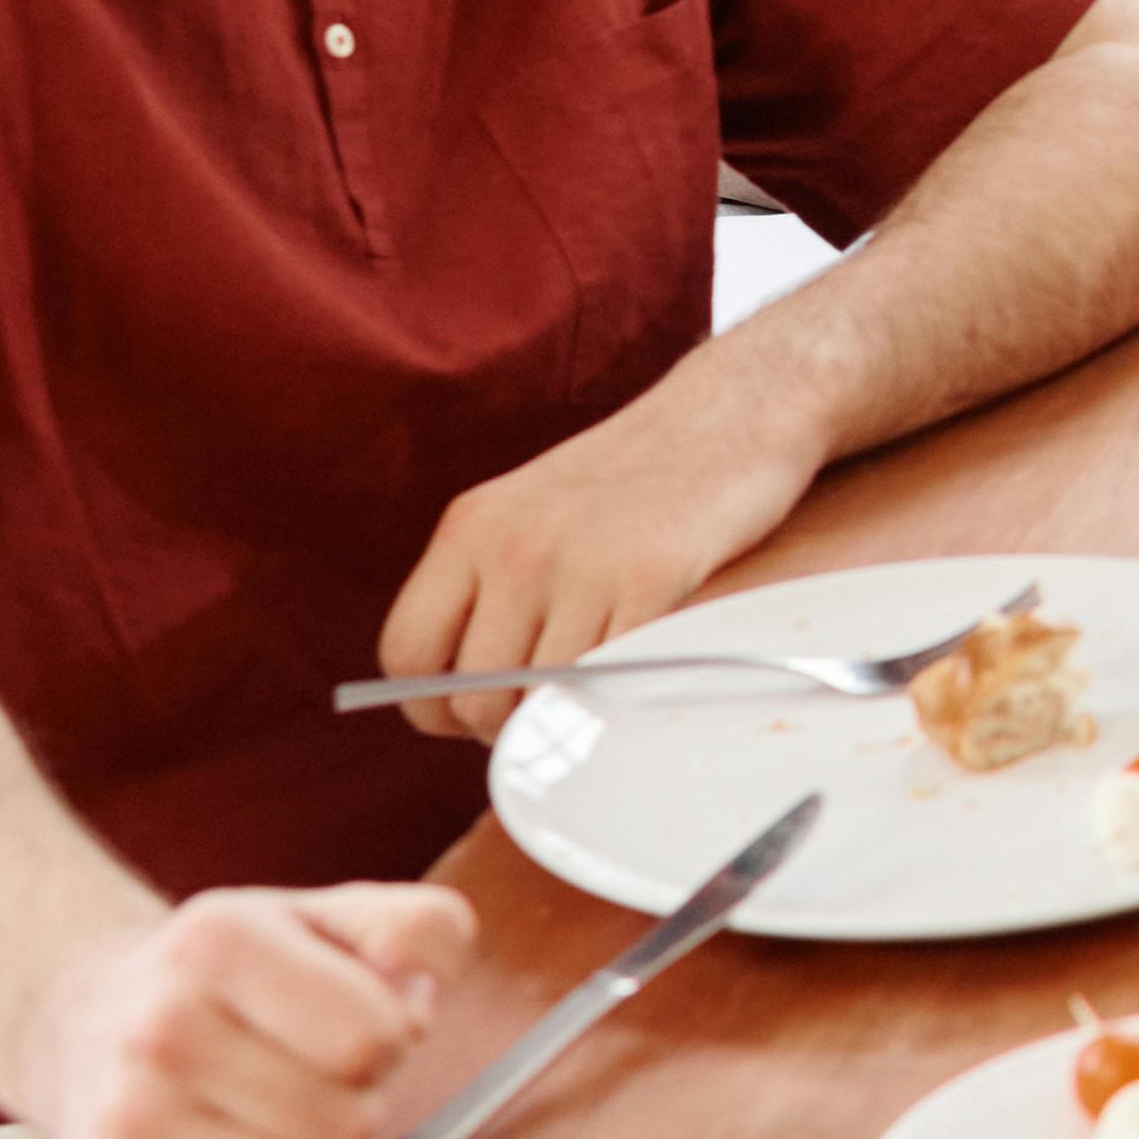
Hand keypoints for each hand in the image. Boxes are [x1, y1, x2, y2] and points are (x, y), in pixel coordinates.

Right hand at [10, 881, 474, 1138]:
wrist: (90, 1024)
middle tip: (319, 1084)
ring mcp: (123, 1120)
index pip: (370, 1039)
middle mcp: (158, 1029)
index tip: (357, 1030)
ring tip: (288, 1128)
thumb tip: (421, 978)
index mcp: (218, 943)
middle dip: (358, 1109)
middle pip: (344, 1126)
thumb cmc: (235, 979)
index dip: (389, 1043)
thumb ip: (416, 927)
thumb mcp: (330, 921)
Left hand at [371, 357, 832, 741]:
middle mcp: (515, 546)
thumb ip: (487, 585)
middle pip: (474, 694)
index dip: (431, 707)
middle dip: (509, 727)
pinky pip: (611, 680)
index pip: (407, 651)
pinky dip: (621, 696)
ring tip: (594, 693)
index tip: (469, 718)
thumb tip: (459, 695)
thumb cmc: (635, 478)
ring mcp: (582, 564)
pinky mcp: (652, 578)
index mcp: (471, 526)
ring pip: (540, 700)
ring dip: (567, 718)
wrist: (732, 411)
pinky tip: (636, 672)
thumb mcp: (531, 511)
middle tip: (549, 712)